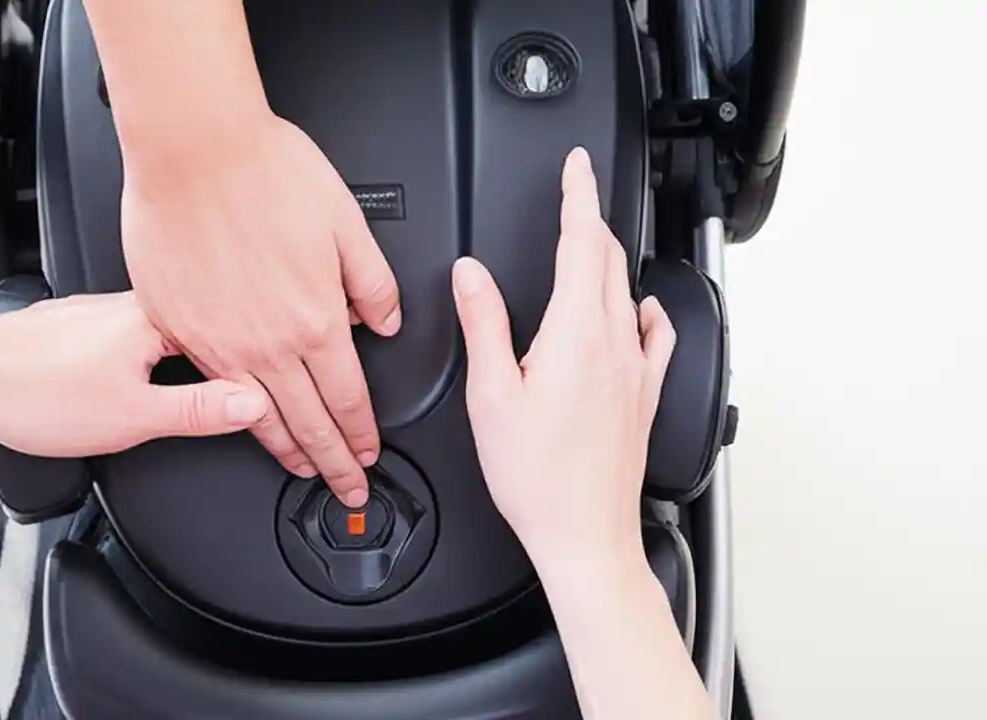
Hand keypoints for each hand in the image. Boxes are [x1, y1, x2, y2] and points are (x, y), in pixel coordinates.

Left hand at [0, 292, 267, 457]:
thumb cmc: (34, 392)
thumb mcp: (131, 416)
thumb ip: (198, 410)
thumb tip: (254, 403)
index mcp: (157, 318)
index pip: (236, 333)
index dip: (267, 364)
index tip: (290, 388)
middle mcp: (139, 303)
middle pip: (212, 326)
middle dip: (239, 353)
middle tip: (271, 381)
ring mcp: (113, 309)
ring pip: (180, 328)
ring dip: (204, 352)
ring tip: (226, 380)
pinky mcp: (92, 322)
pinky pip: (149, 334)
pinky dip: (167, 355)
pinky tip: (166, 373)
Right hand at [120, 114, 400, 506]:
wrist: (192, 149)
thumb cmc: (264, 172)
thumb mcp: (345, 222)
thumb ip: (372, 282)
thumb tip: (386, 320)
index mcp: (314, 318)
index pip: (348, 398)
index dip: (361, 434)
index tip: (369, 455)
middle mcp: (267, 343)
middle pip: (309, 423)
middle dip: (334, 464)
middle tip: (347, 489)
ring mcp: (218, 343)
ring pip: (258, 418)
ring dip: (287, 453)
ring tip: (302, 471)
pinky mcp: (179, 331)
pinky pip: (211, 390)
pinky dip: (234, 419)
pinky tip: (244, 424)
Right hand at [452, 148, 675, 565]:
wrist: (585, 535)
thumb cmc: (538, 479)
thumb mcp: (491, 396)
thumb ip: (484, 325)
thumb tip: (472, 275)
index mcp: (576, 336)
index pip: (583, 242)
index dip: (577, 195)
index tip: (575, 166)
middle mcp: (616, 345)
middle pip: (609, 260)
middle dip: (589, 221)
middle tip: (572, 198)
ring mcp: (637, 370)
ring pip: (629, 291)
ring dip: (609, 260)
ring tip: (590, 247)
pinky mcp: (645, 395)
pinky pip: (654, 334)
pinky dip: (643, 308)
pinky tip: (639, 312)